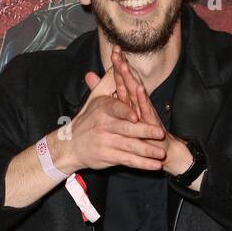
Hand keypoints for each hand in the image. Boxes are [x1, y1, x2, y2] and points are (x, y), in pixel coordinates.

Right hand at [50, 59, 167, 174]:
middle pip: (127, 129)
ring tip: (161, 153)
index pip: (116, 108)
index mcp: (103, 109)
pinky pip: (128, 161)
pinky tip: (154, 166)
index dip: (126, 112)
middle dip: (144, 132)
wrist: (70, 146)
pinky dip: (142, 164)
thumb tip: (114, 64)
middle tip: (159, 133)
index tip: (136, 115)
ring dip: (147, 151)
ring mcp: (107, 143)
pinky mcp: (109, 157)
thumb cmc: (87, 120)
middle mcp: (104, 127)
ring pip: (130, 147)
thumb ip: (106, 83)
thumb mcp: (94, 99)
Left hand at [109, 44, 192, 175]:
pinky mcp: (151, 122)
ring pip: (137, 93)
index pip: (123, 80)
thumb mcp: (122, 116)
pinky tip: (139, 89)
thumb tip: (92, 80)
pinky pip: (146, 110)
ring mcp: (145, 112)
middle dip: (123, 66)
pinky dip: (143, 99)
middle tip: (117, 51)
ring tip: (124, 66)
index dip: (118, 65)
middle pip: (130, 82)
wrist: (161, 152)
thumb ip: (106, 98)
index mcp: (131, 102)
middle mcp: (139, 104)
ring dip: (131, 79)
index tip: (114, 50)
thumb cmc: (141, 135)